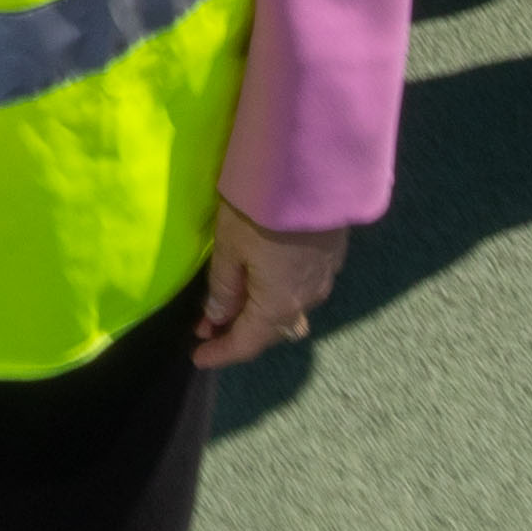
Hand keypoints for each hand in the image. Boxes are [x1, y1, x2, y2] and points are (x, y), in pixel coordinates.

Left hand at [194, 198, 342, 371]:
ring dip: (261, 312)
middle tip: (208, 325)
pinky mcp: (333, 256)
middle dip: (239, 331)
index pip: (247, 343)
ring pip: (290, 310)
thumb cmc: (261, 211)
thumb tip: (216, 317)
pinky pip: (304, 289)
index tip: (198, 357)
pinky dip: (280, 292)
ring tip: (236, 302)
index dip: (221, 353)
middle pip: (271, 330)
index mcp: (277, 305)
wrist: (313, 173)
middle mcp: (306, 300)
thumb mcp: (229, 247)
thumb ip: (223, 286)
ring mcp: (325, 278)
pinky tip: (267, 278)